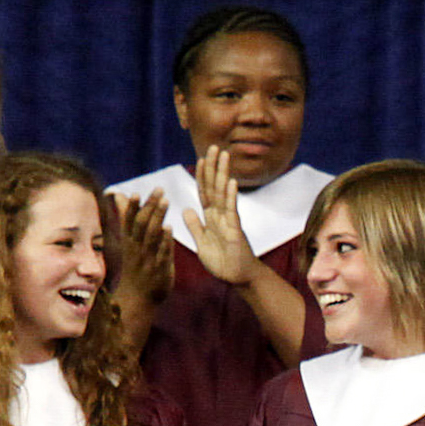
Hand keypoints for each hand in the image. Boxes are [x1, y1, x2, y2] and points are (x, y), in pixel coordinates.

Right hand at [109, 189, 175, 307]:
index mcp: (129, 242)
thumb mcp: (128, 243)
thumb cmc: (134, 267)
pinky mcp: (159, 269)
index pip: (129, 221)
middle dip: (150, 206)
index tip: (136, 192)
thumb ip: (126, 219)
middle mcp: (136, 249)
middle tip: (160, 189)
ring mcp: (147, 259)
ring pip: (151, 235)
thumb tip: (117, 195)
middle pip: (141, 224)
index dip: (131, 207)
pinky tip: (169, 228)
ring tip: (166, 201)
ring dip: (158, 217)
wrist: (137, 299)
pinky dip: (164, 240)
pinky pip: (161, 253)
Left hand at [181, 145, 262, 287]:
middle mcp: (220, 215)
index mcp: (210, 218)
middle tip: (215, 146)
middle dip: (214, 166)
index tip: (201, 158)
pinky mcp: (235, 230)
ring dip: (223, 173)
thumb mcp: (201, 243)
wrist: (238, 279)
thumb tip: (186, 208)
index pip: (204, 192)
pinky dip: (230, 196)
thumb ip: (194, 226)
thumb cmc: (223, 263)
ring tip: (224, 155)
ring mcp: (229, 221)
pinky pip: (231, 210)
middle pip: (214, 186)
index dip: (202, 175)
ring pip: (223, 193)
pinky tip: (231, 182)